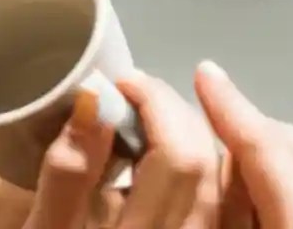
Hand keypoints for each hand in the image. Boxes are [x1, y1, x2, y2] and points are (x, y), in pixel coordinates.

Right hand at [23, 72, 221, 228]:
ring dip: (202, 139)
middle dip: (180, 114)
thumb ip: (66, 176)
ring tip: (156, 123)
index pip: (180, 156)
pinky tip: (180, 164)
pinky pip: (225, 209)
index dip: (157, 104)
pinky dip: (212, 174)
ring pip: (226, 184)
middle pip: (210, 165)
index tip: (121, 83)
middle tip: (137, 97)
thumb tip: (91, 100)